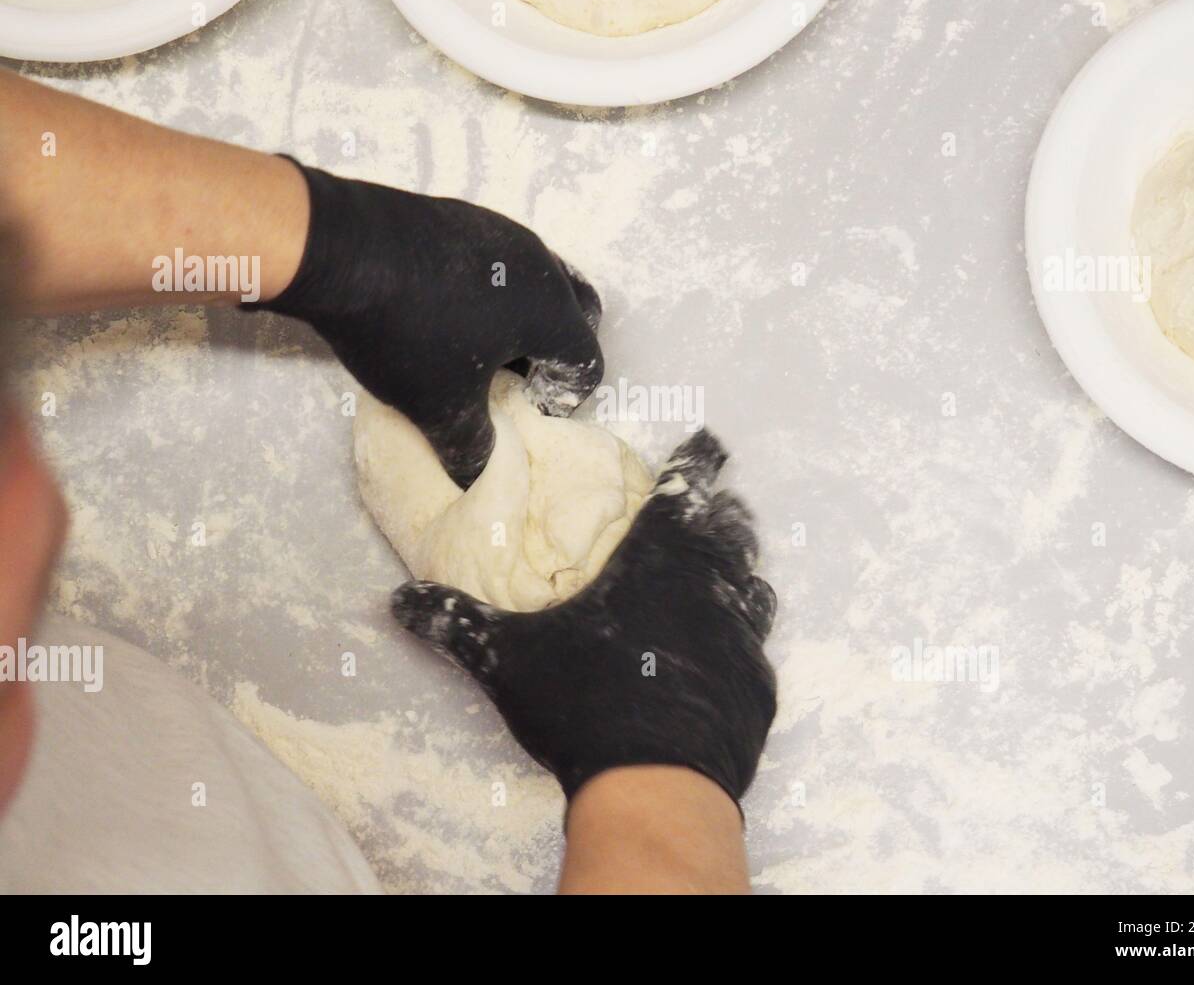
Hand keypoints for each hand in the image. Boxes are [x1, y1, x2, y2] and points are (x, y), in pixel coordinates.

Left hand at [245, 159, 602, 486]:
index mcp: (550, 309)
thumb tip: (478, 474)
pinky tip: (449, 313)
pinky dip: (494, 293)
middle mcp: (539, 265)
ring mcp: (501, 233)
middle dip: (558, 352)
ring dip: (526, 319)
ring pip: (538, 281)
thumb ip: (471, 445)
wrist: (340, 248)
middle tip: (521, 380)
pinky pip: (500, 263)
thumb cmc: (406, 333)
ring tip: (484, 350)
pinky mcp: (463, 218)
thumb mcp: (439, 404)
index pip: (586, 361)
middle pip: (578, 312)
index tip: (526, 412)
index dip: (564, 398)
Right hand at [390, 430, 777, 808]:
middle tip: (709, 512)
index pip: (687, 486)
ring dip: (739, 578)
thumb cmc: (585, 703)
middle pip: (732, 530)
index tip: (708, 443)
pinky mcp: (757, 688)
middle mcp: (711, 587)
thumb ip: (458, 622)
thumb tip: (399, 600)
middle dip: (722, 515)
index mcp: (658, 559)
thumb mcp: (509, 660)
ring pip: (755, 589)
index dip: (699, 460)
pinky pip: (757, 652)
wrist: (656, 787)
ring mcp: (743, 638)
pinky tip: (721, 661)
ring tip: (723, 581)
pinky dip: (741, 645)